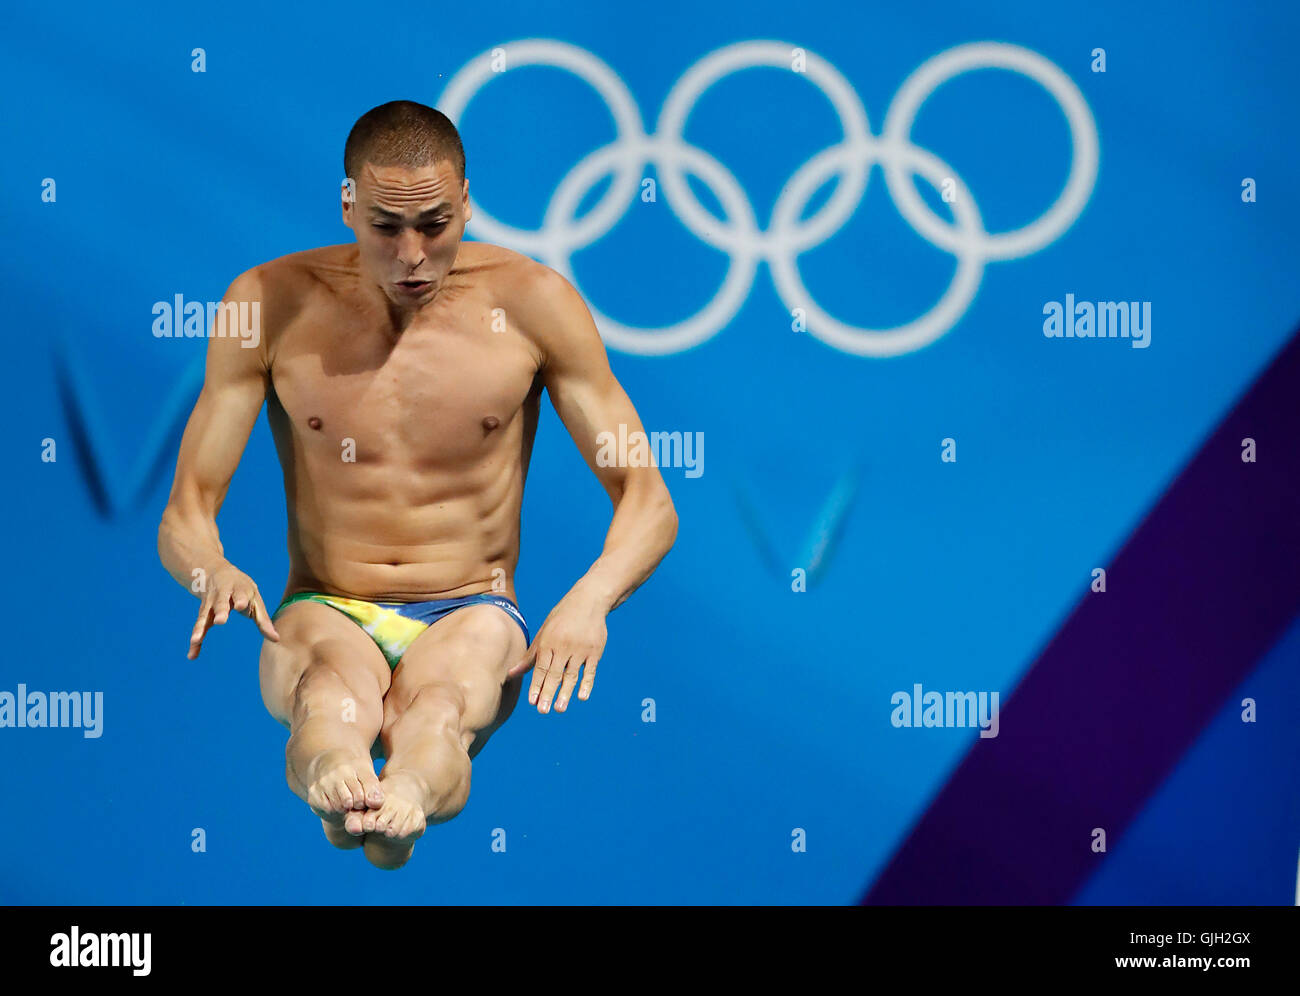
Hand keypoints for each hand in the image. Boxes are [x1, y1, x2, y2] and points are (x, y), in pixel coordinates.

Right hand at [188, 563, 279, 658]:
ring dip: (200, 627)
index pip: (240, 595)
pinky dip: (196, 641)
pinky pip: (198, 627)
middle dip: (220, 611)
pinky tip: (192, 655)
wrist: (214, 572)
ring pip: (204, 615)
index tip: (240, 606)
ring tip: (196, 640)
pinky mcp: (202, 612)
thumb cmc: (241, 590)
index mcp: (239, 589)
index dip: (240, 600)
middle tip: (220, 620)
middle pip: (221, 603)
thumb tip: (276, 640)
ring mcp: (210, 603)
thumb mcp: (254, 599)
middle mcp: (222, 595)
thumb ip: (263, 620)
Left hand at [508, 590, 607, 712]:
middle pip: (555, 673)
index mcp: (549, 642)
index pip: (540, 668)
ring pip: (572, 674)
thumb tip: (511, 673)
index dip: (536, 685)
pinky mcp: (595, 651)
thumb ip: (530, 656)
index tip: (532, 702)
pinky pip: (590, 670)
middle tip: (543, 710)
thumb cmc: (562, 618)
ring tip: (559, 708)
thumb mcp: (544, 632)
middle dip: (548, 693)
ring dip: (566, 693)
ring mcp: (581, 649)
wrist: (588, 601)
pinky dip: (587, 684)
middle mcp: (564, 646)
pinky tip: (582, 696)